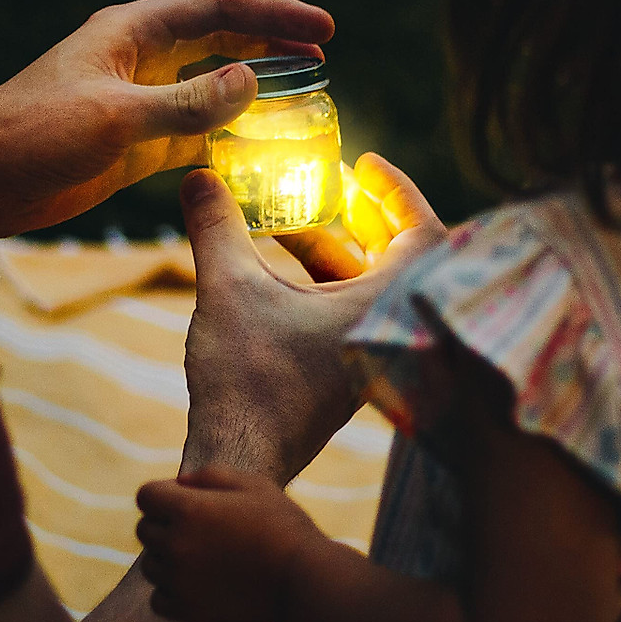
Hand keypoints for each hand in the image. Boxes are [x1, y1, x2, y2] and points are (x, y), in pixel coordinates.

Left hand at [0, 0, 332, 268]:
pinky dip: (227, 133)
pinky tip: (256, 143)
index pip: (218, 7)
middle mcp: (140, 58)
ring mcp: (139, 100)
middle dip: (271, 42)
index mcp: (132, 31)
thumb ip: (186, 102)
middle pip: (220, 39)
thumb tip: (250, 82)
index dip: (273, 12)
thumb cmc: (32, 134)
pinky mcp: (133, 142)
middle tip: (322, 55)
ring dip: (252, 88)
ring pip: (210, 85)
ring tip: (302, 95)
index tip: (322, 28)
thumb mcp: (115, 117)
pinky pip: (194, 129)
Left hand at [137, 466, 325, 621]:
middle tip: (202, 529)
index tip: (187, 500)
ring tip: (205, 556)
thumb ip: (209, 476)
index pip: (145, 496)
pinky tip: (198, 583)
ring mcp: (179, 581)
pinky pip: (158, 598)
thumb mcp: (252, 484)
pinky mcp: (188, 612)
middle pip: (145, 529)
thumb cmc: (282, 524)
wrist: (304, 580)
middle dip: (165, 523)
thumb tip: (179, 484)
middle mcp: (175, 544)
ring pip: (150, 564)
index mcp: (188, 508)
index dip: (164, 494)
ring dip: (168, 557)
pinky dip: (171, 591)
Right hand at [178, 152, 446, 484]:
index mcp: (383, 309)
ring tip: (293, 212)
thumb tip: (197, 175)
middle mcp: (387, 332)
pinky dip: (325, 279)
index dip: (397, 191)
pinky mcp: (345, 371)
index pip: (423, 234)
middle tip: (335, 182)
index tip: (365, 163)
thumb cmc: (246, 379)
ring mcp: (368, 355)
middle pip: (398, 256)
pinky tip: (280, 258)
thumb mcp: (228, 287)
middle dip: (365, 213)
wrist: (239, 458)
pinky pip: (350, 309)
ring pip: (368, 284)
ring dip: (337, 246)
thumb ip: (216, 226)